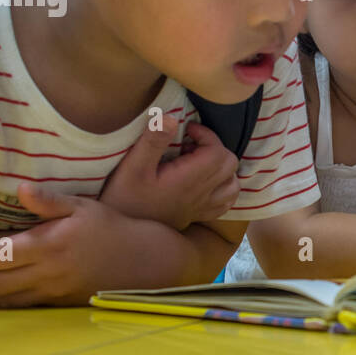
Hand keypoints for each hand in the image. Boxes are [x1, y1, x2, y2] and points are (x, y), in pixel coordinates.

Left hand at [0, 184, 136, 305]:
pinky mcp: (60, 302)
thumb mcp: (81, 206)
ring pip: (6, 298)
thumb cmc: (108, 228)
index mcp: (49, 246)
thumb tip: (19, 189)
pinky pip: (24, 305)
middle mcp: (48, 272)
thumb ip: (48, 200)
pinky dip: (3, 300)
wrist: (139, 259)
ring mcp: (53, 291)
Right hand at [101, 120, 240, 229]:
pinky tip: (206, 182)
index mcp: (189, 180)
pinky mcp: (198, 216)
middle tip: (189, 144)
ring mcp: (202, 207)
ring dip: (222, 167)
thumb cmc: (124, 198)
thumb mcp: (133, 167)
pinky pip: (226, 203)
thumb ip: (153, 142)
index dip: (207, 135)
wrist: (123, 236)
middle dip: (215, 147)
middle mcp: (201, 194)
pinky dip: (224, 188)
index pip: (218, 152)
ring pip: (233, 184)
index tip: (187, 130)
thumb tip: (171, 118)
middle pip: (229, 164)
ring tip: (199, 161)